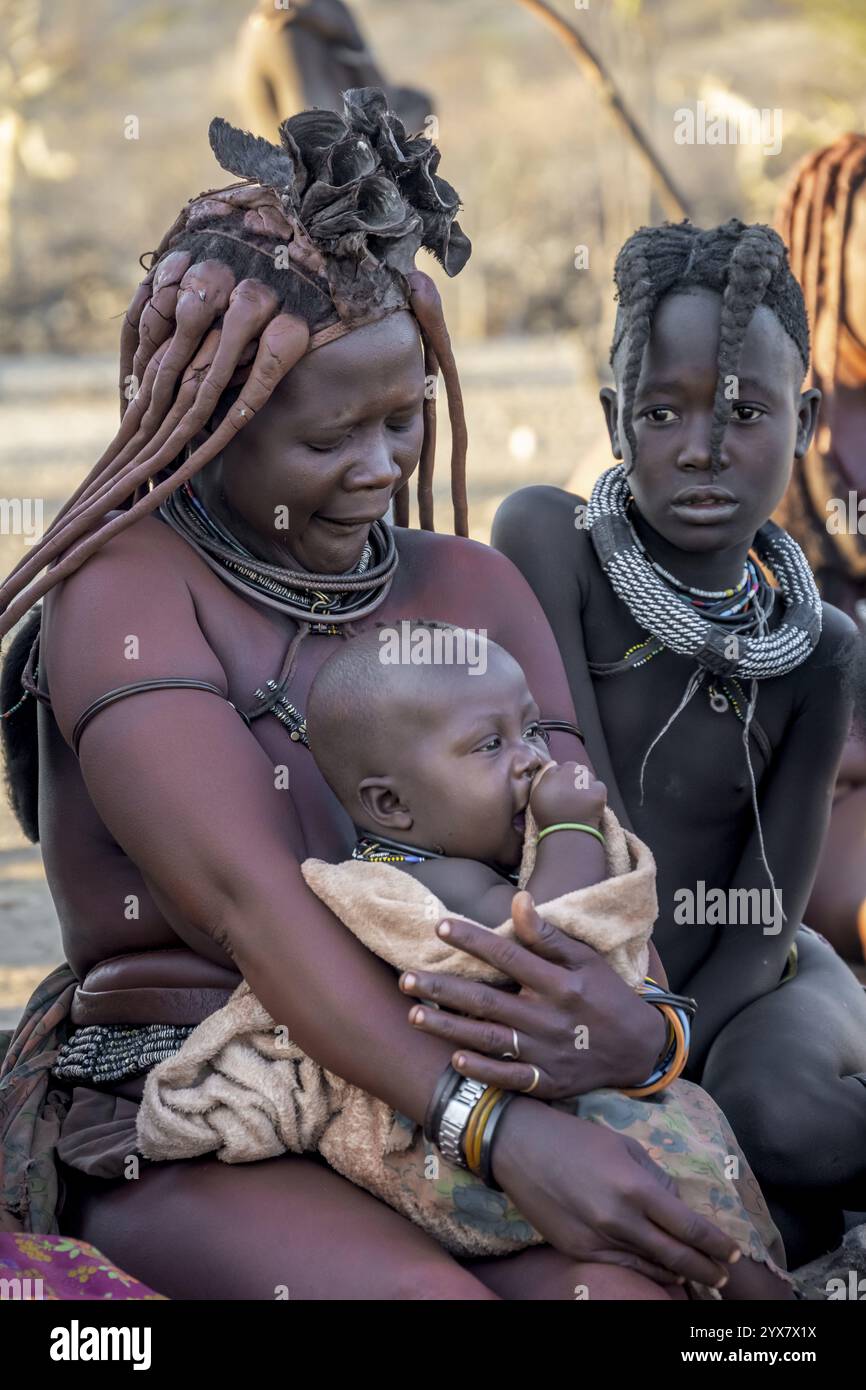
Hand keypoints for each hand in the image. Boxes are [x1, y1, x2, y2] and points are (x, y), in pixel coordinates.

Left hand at [400, 892, 665, 1098]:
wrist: (639, 1049)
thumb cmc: (606, 994)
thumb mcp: (586, 958)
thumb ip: (548, 934)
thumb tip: (518, 899)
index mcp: (558, 983)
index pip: (506, 956)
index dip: (472, 940)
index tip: (440, 926)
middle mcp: (547, 1018)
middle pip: (486, 1001)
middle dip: (443, 989)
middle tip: (406, 979)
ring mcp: (545, 1052)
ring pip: (488, 1040)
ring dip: (448, 1028)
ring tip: (414, 1015)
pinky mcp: (546, 1081)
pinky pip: (508, 1077)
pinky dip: (482, 1070)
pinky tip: (454, 1058)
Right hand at [490, 1098, 738, 1287]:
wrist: (520, 1146)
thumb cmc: (575, 1138)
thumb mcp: (624, 1146)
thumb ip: (656, 1178)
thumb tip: (678, 1206)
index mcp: (635, 1187)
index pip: (689, 1226)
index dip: (716, 1243)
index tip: (733, 1252)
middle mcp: (619, 1219)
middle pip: (676, 1256)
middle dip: (706, 1269)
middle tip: (724, 1276)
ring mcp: (597, 1240)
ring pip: (650, 1268)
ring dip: (680, 1275)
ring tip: (699, 1277)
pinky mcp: (578, 1251)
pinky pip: (622, 1267)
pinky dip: (647, 1272)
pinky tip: (661, 1272)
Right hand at [529, 761, 605, 830]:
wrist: (566, 832)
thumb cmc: (547, 816)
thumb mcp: (536, 795)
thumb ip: (543, 776)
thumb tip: (553, 762)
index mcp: (554, 771)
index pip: (560, 768)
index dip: (560, 779)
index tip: (560, 791)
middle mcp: (571, 771)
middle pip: (575, 769)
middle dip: (574, 779)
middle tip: (571, 796)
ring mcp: (586, 779)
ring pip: (588, 776)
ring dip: (585, 784)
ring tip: (581, 801)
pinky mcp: (599, 790)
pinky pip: (599, 786)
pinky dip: (596, 793)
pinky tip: (590, 804)